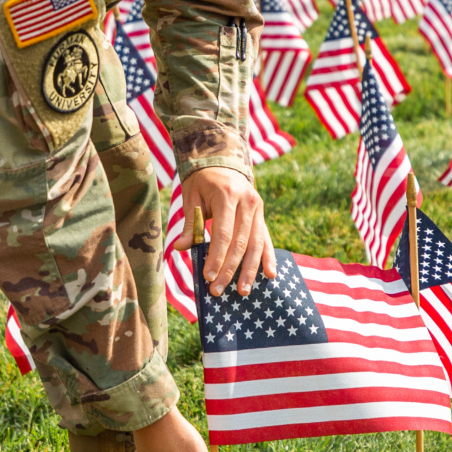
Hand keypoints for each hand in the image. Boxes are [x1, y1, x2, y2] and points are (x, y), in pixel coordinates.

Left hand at [179, 166, 275, 296]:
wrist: (223, 160)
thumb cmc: (202, 181)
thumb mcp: (191, 196)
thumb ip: (190, 223)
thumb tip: (181, 248)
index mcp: (227, 195)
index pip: (224, 233)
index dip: (217, 257)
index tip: (208, 277)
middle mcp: (247, 202)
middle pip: (241, 242)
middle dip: (230, 269)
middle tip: (218, 290)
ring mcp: (258, 208)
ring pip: (256, 244)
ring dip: (249, 270)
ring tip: (242, 291)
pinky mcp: (261, 215)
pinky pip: (266, 239)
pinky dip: (268, 257)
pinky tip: (269, 275)